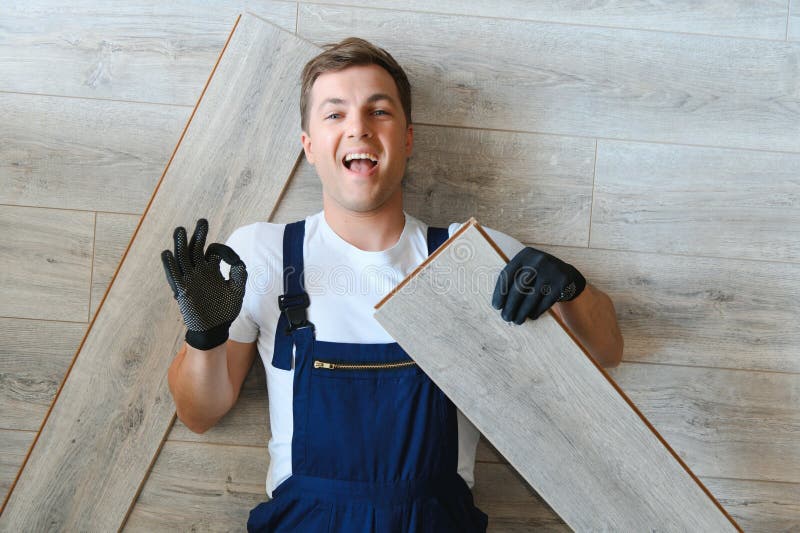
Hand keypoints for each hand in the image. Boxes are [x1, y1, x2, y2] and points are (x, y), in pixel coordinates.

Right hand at [161, 218, 247, 349]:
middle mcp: (199, 272)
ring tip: (180, 229)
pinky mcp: (182, 290)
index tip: (225, 255)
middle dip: (198, 235)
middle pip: (195, 249)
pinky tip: (168, 253)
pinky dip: (170, 265)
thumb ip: (239, 273)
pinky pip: (174, 276)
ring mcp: (190, 280)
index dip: (219, 248)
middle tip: (203, 221)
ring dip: (180, 244)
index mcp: (212, 270)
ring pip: (183, 258)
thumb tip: (234, 259)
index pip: (212, 251)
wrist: (215, 330)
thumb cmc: (226, 311)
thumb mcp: (237, 289)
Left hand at [492, 247, 584, 323]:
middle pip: (519, 287)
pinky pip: (544, 302)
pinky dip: (535, 311)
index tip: (496, 306)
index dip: (500, 292)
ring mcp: (550, 272)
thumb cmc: (539, 275)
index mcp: (525, 255)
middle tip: (505, 317)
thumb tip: (498, 302)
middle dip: (510, 305)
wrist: (567, 275)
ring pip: (531, 297)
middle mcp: (538, 261)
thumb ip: (514, 278)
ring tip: (516, 321)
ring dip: (522, 312)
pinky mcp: (560, 284)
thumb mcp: (528, 268)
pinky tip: (530, 316)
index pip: (507, 274)